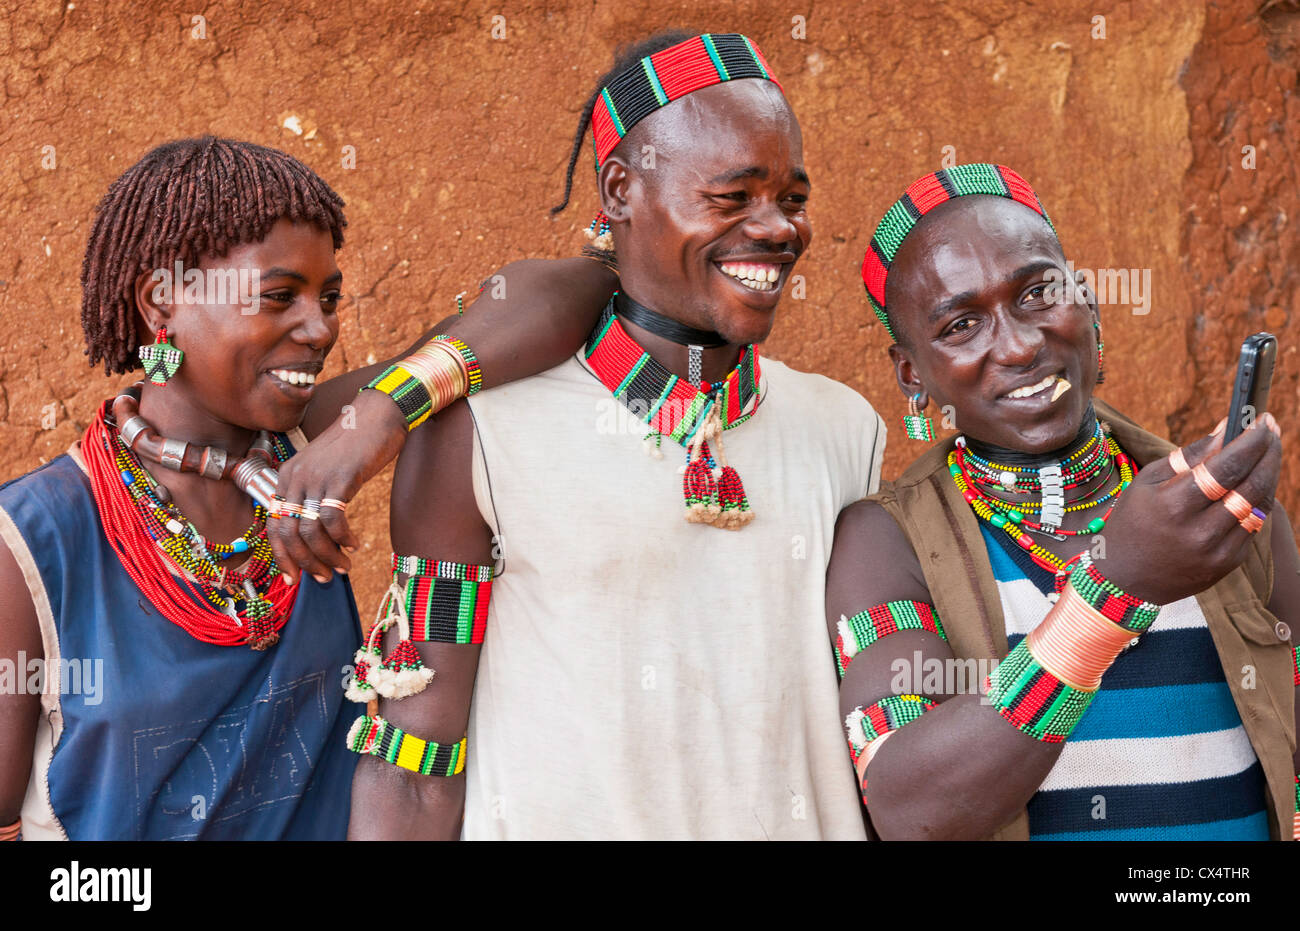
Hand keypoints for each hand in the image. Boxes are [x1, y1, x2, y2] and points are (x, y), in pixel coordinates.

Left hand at [268, 390, 408, 583]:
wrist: (377, 415)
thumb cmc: (355, 444)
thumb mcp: (325, 468)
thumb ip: (314, 494)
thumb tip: (317, 534)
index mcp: (288, 475)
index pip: (273, 524)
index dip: (282, 555)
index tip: (294, 576)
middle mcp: (296, 477)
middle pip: (287, 532)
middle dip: (304, 562)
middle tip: (323, 577)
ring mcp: (316, 477)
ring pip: (309, 530)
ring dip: (326, 555)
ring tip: (343, 567)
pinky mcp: (340, 478)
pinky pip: (333, 519)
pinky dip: (342, 538)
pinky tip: (354, 544)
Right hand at [1097, 413, 1281, 604]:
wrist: (1125, 579)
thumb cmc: (1132, 523)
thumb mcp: (1146, 483)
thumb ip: (1188, 457)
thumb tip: (1224, 430)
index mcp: (1172, 505)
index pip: (1225, 467)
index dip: (1250, 442)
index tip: (1262, 421)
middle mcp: (1199, 530)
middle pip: (1251, 484)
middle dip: (1268, 452)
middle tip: (1272, 431)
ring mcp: (1217, 550)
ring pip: (1259, 504)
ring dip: (1268, 474)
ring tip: (1267, 454)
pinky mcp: (1228, 563)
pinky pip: (1252, 525)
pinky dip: (1256, 501)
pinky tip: (1250, 485)